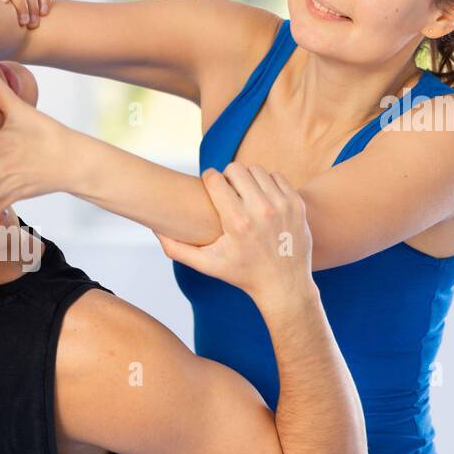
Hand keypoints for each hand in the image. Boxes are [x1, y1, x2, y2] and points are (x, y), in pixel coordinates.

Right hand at [157, 164, 312, 307]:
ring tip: (243, 193)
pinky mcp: (297, 204)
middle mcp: (261, 210)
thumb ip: (176, 248)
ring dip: (247, 178)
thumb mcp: (207, 264)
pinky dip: (267, 183)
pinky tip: (261, 198)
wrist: (284, 285)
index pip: (216, 179)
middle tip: (225, 189)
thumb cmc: (242, 274)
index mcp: (237, 223)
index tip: (207, 185)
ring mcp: (283, 205)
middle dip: (227, 175)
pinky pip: (277, 177)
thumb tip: (155, 229)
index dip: (208, 178)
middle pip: (236, 168)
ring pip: (257, 170)